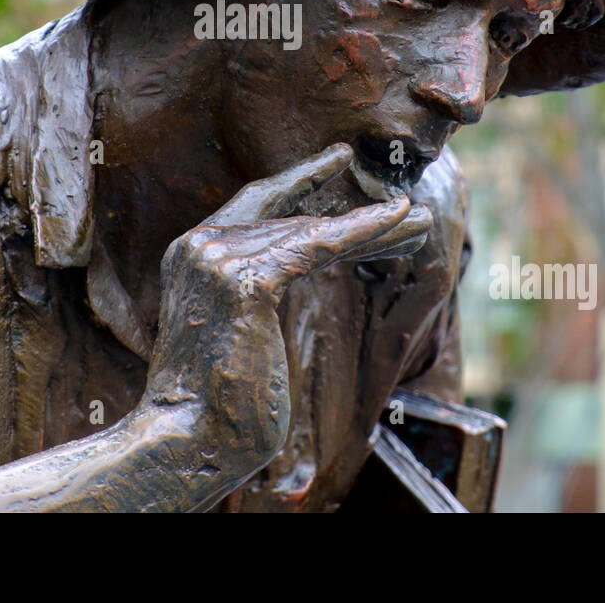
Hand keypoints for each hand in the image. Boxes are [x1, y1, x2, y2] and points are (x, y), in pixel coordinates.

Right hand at [140, 143, 431, 494]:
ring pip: (310, 230)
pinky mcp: (247, 279)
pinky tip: (398, 222)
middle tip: (405, 209)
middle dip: (352, 214)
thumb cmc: (215, 405)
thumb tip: (301, 268)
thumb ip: (254, 292)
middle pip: (290, 216)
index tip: (338, 162)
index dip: (300, 181)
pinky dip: (362, 231)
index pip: (254, 205)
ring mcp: (218, 258)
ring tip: (419, 220)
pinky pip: (318, 246)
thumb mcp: (235, 329)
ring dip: (372, 225)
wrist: (185, 443)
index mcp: (189, 255)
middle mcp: (199, 246)